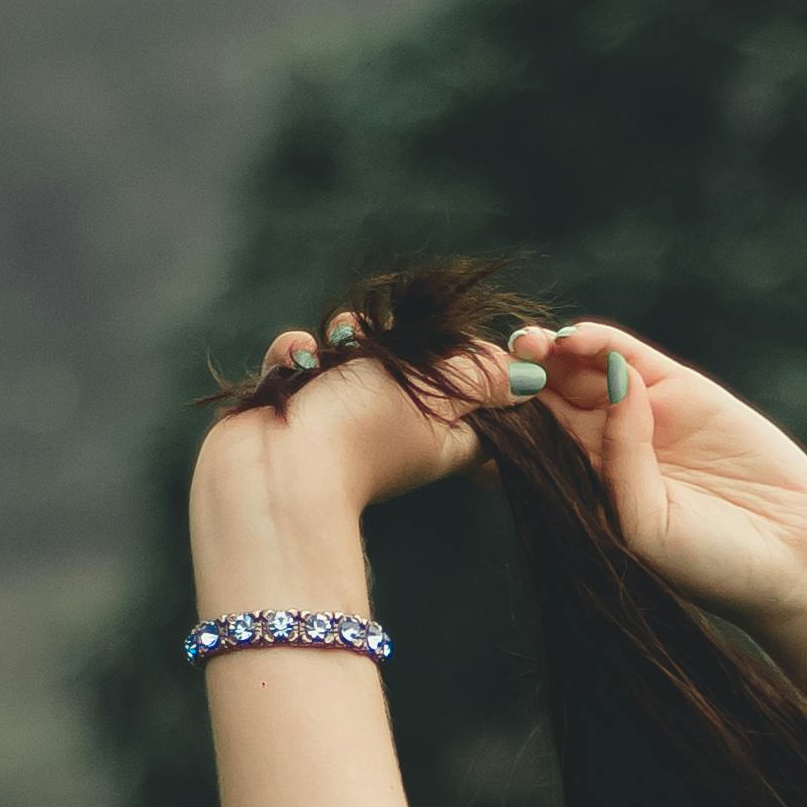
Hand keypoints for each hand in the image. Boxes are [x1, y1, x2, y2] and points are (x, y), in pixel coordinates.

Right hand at [187, 321, 531, 597]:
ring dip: (338, 340)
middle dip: (390, 337)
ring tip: (331, 351)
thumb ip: (482, 377)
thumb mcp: (438, 394)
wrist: (278, 470)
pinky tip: (297, 365)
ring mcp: (343, 414)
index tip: (448, 344)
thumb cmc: (363, 430)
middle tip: (375, 341)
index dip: (464, 355)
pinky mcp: (300, 405)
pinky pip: (306, 359)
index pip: (473, 385)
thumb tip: (528, 377)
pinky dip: (298, 355)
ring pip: (351, 351)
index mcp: (445, 431)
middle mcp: (397, 424)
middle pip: (409, 357)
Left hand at [514, 321, 806, 629]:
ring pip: (586, 370)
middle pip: (549, 398)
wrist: (790, 557)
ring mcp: (645, 414)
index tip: (478, 411)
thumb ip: (620, 463)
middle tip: (495, 365)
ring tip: (528, 344)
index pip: (532, 444)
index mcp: (587, 488)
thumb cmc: (711, 564)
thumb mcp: (645, 525)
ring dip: (552, 352)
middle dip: (520, 378)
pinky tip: (575, 338)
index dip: (506, 422)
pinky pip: (633, 356)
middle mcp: (608, 447)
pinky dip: (604, 342)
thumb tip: (612, 387)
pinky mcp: (683, 391)